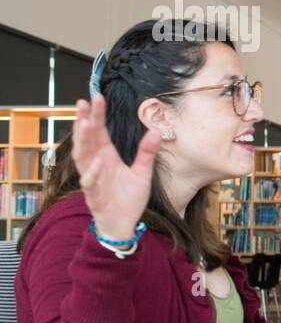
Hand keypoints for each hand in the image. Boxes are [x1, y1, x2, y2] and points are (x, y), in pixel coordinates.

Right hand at [72, 95, 159, 240]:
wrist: (125, 225)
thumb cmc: (129, 198)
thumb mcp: (142, 172)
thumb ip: (147, 152)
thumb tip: (156, 130)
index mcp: (106, 157)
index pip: (99, 132)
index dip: (97, 115)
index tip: (96, 97)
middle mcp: (96, 165)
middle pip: (87, 140)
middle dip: (84, 121)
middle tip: (84, 103)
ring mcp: (93, 180)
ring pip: (82, 158)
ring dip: (83, 141)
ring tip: (85, 123)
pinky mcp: (94, 196)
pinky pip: (90, 183)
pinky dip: (93, 172)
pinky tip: (98, 161)